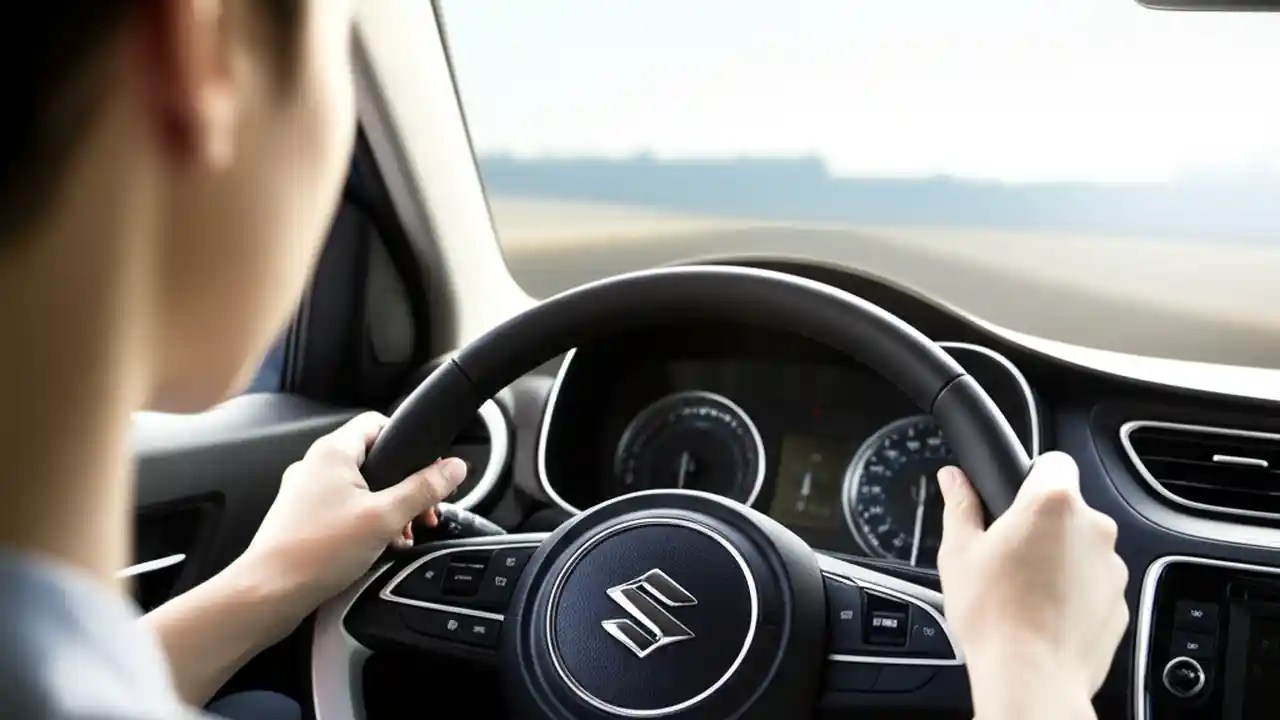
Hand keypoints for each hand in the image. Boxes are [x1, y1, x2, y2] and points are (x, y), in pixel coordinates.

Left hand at [238, 411, 467, 616]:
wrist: (269, 593)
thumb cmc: (315, 552)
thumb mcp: (385, 517)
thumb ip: (423, 489)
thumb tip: (454, 468)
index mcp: (332, 452)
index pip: (378, 423)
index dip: (408, 443)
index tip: (429, 469)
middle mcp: (315, 466)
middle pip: (374, 460)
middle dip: (404, 487)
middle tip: (422, 511)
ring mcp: (306, 493)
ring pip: (360, 489)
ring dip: (387, 509)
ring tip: (401, 534)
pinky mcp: (302, 519)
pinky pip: (344, 510)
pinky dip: (365, 523)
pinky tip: (378, 547)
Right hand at [936, 452, 1127, 719]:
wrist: (1032, 678)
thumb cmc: (994, 615)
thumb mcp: (959, 552)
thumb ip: (960, 505)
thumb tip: (953, 479)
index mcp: (1051, 503)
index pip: (1054, 461)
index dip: (1032, 474)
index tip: (1014, 497)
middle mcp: (1092, 528)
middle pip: (1068, 508)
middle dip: (1041, 523)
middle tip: (1007, 552)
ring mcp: (1112, 567)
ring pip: (1083, 547)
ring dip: (1060, 558)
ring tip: (1024, 588)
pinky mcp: (1121, 602)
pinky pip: (1094, 583)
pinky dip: (1075, 591)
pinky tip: (1044, 612)